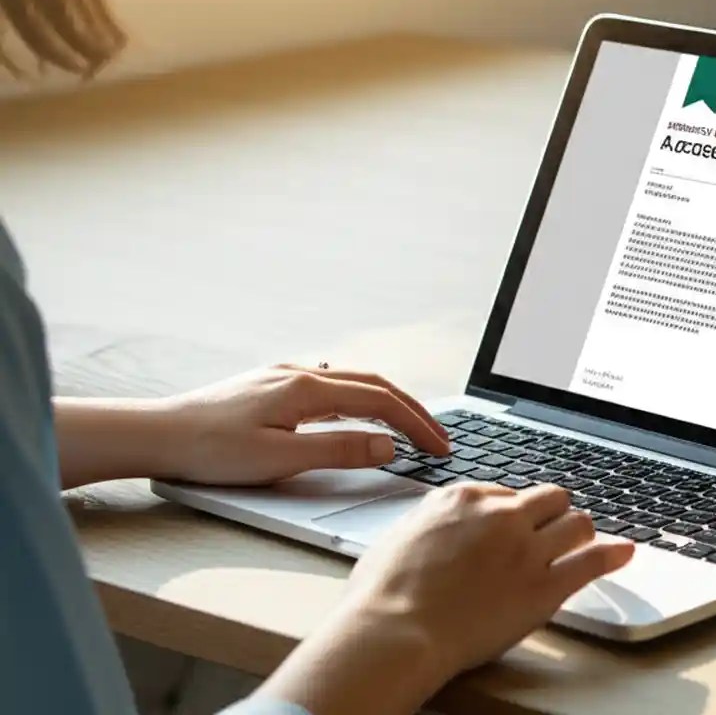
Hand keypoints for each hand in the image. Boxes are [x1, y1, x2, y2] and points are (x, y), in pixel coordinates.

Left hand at [160, 364, 449, 485]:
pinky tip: (355, 409)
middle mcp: (301, 374)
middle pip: (375, 385)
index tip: (441, 448)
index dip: (418, 425)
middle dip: (413, 410)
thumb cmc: (210, 450)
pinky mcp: (271, 385)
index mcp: (309, 389)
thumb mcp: (281, 459)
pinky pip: (331, 384)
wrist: (156, 434)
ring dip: (389, 401)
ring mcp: (285, 376)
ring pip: (354, 381)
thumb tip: (388, 446)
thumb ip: (339, 451)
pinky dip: (360, 397)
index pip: (382, 402)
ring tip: (409, 425)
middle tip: (439, 437)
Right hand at [257, 482, 634, 713]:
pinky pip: (592, 561)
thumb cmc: (382, 594)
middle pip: (550, 499)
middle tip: (551, 533)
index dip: (512, 514)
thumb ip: (430, 524)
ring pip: (576, 523)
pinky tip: (624, 552)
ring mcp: (527, 549)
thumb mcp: (398, 536)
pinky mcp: (544, 587)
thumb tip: (437, 528)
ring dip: (580, 532)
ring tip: (583, 542)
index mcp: (464, 497)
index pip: (507, 492)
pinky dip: (613, 554)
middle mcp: (502, 515)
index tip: (514, 528)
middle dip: (552, 514)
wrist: (395, 630)